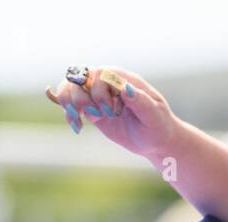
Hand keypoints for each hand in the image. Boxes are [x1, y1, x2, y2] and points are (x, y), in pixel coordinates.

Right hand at [47, 66, 180, 162]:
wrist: (156, 141)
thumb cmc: (159, 126)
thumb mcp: (154, 116)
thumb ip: (141, 101)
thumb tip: (125, 88)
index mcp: (124, 79)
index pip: (101, 74)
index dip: (99, 92)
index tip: (110, 112)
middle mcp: (108, 84)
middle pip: (80, 78)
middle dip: (81, 98)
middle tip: (96, 116)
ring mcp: (98, 96)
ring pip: (71, 88)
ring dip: (69, 103)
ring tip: (78, 120)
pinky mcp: (92, 109)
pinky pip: (71, 104)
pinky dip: (69, 114)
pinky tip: (77, 127)